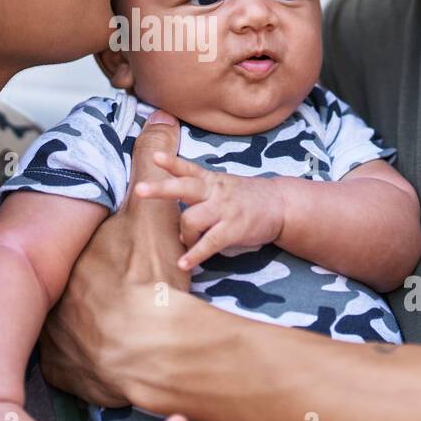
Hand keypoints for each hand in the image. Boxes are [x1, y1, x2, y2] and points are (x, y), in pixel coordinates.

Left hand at [39, 110, 194, 408]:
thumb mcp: (155, 213)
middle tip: (130, 299)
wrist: (160, 353)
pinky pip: (76, 367)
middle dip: (98, 293)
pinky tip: (112, 359)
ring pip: (72, 329)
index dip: (112, 255)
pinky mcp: (68, 376)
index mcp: (72, 259)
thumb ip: (152, 164)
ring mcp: (57, 341)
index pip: (88, 250)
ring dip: (91, 329)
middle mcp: (54, 298)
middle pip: (78, 290)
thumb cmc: (155, 283)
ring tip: (121, 330)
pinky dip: (92, 363)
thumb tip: (158, 116)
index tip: (131, 266)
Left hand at [134, 153, 285, 270]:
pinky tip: (184, 264)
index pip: (188, 168)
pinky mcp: (234, 229)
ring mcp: (225, 210)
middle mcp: (216, 191)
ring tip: (183, 245)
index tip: (155, 156)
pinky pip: (209, 243)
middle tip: (139, 190)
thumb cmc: (246, 197)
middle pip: (184, 187)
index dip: (171, 162)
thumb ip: (199, 195)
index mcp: (211, 180)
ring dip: (182, 235)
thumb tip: (174, 221)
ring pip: (192, 218)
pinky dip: (195, 254)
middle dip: (160, 189)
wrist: (281, 205)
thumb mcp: (223, 185)